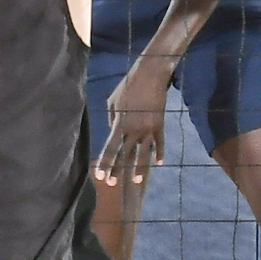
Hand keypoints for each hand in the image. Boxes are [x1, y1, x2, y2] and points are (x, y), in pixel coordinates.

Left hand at [94, 62, 171, 187]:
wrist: (150, 75)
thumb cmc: (128, 86)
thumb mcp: (112, 101)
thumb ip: (112, 120)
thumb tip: (113, 133)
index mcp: (119, 123)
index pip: (110, 148)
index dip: (105, 163)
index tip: (100, 176)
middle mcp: (134, 129)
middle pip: (125, 154)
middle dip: (118, 170)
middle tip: (113, 184)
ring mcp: (148, 128)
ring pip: (143, 153)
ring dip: (139, 168)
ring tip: (135, 181)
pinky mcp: (159, 124)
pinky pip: (160, 142)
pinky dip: (159, 153)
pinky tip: (158, 163)